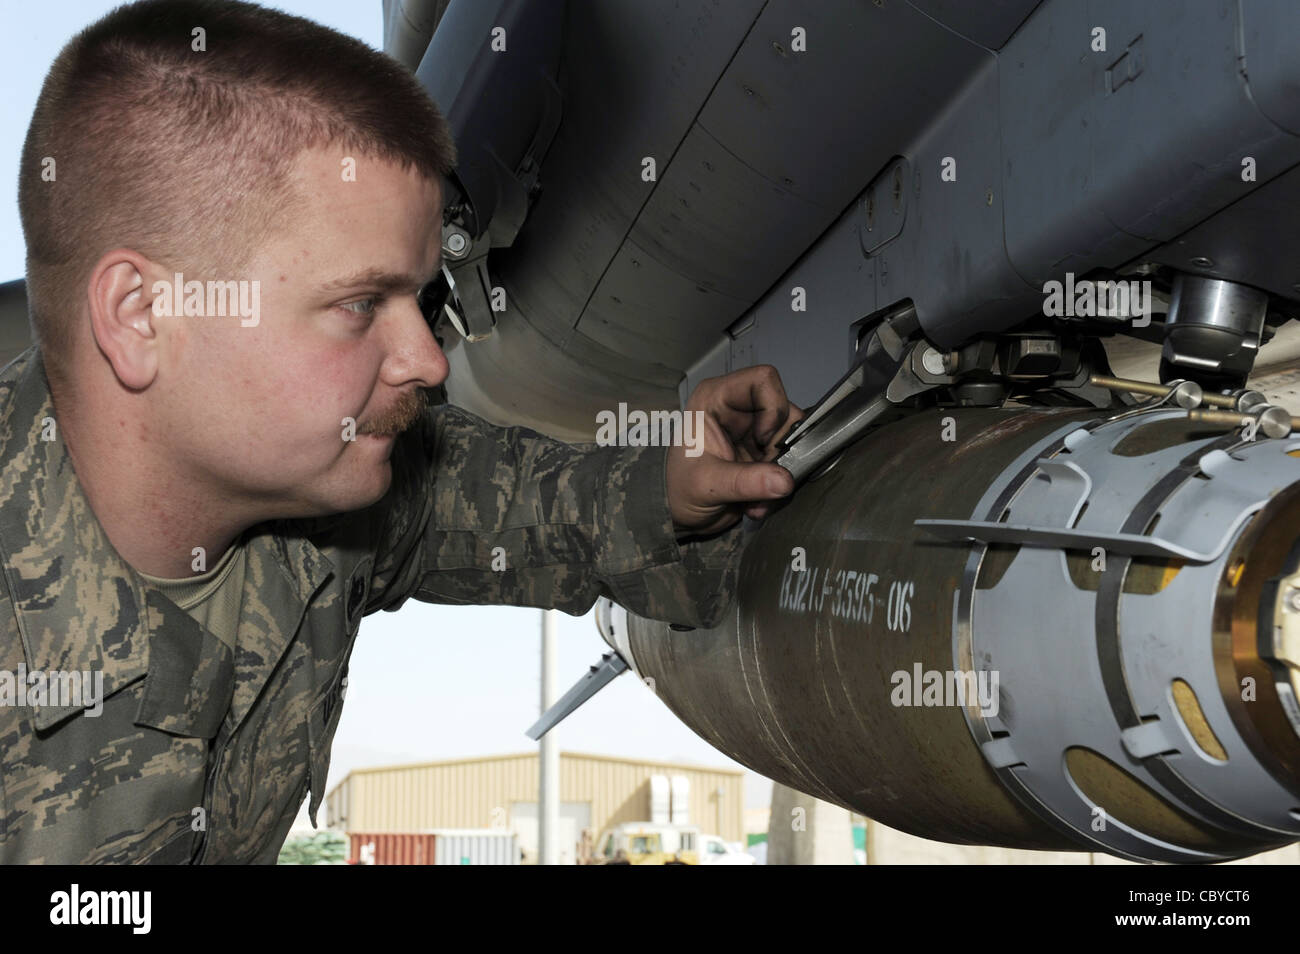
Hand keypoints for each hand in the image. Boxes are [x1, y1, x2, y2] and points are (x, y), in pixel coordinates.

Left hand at [666, 364, 803, 537]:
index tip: (762, 440)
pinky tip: (758, 501)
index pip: (763, 379)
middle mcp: (740, 410)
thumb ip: (745, 481)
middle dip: (780, 449)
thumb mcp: (707, 484)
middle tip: (763, 476)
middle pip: (785, 412)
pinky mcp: (764, 454)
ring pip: (792, 439)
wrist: (681, 516)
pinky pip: (790, 461)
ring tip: (757, 496)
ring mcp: (754, 432)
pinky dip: (780, 485)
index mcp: (717, 398)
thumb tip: (785, 480)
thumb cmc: (679, 489)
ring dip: (781, 472)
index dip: (773, 408)